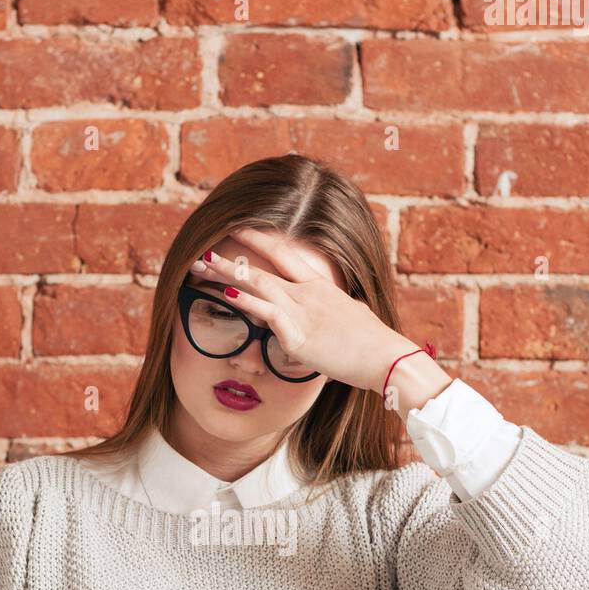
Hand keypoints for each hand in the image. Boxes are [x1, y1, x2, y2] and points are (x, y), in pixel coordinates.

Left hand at [190, 225, 434, 395]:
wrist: (387, 358)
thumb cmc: (373, 344)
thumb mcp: (355, 319)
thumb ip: (340, 312)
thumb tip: (341, 314)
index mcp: (321, 288)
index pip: (286, 256)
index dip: (260, 241)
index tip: (238, 231)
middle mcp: (309, 294)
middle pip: (264, 268)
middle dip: (232, 259)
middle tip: (203, 252)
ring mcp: (303, 313)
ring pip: (259, 285)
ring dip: (228, 274)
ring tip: (201, 266)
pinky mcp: (299, 336)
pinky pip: (267, 313)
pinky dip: (245, 302)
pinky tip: (226, 294)